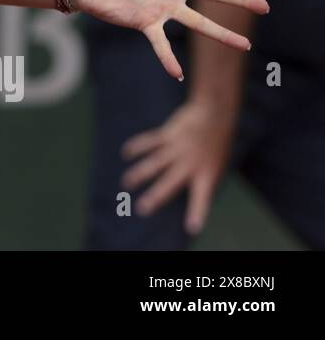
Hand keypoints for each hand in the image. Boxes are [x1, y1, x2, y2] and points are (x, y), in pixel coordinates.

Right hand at [121, 99, 238, 234]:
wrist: (214, 114)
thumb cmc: (216, 144)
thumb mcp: (216, 165)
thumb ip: (201, 179)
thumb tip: (185, 194)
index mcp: (206, 173)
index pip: (202, 197)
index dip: (197, 212)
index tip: (191, 228)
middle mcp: (190, 163)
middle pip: (170, 182)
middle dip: (155, 196)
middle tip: (142, 209)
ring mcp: (178, 148)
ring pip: (155, 162)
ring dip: (139, 173)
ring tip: (126, 183)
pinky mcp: (169, 134)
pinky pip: (150, 141)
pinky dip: (137, 146)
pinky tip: (126, 153)